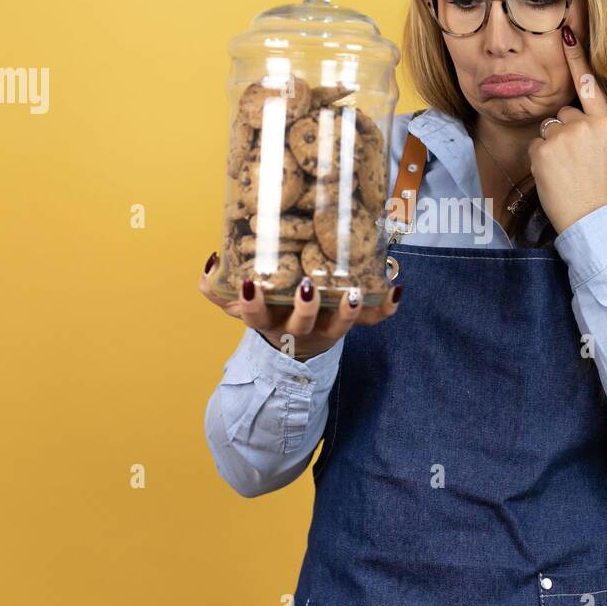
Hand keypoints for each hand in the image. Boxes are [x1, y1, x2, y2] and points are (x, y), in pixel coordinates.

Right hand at [198, 253, 402, 360]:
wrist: (295, 344)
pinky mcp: (351, 323)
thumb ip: (216, 287)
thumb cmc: (267, 312)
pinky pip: (372, 319)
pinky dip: (386, 307)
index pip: (255, 317)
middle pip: (300, 324)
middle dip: (304, 309)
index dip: (252, 304)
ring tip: (350, 292)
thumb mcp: (236, 304)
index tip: (251, 284)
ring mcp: (327, 327)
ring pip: (339, 326)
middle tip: (307, 287)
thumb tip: (210, 261)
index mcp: (268, 321)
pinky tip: (395, 289)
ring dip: (345, 311)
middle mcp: (298, 327)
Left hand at [528, 25, 606, 233]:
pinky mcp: (542, 150)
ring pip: (548, 129)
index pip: (591, 87)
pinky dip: (540, 160)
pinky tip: (554, 176)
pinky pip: (536, 146)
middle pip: (564, 114)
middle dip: (565, 132)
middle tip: (574, 161)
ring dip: (552, 146)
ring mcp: (562, 136)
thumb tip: (599, 121)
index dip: (578, 60)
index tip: (568, 33)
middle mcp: (584, 125)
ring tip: (565, 172)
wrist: (593, 220)